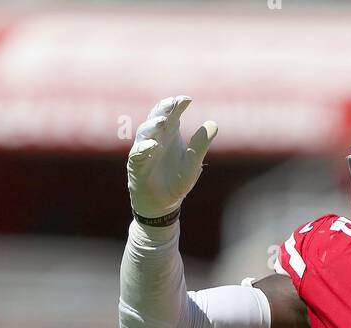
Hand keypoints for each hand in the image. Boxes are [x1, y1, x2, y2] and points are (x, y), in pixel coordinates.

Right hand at [127, 95, 217, 219]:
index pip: (172, 114)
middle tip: (172, 102)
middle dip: (163, 109)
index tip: (187, 99)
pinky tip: (153, 145)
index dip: (177, 105)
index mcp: (170, 133)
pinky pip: (138, 153)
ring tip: (162, 121)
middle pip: (157, 117)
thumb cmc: (177, 181)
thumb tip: (214, 124)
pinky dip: (144, 148)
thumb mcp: (193, 163)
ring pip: (145, 132)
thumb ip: (200, 144)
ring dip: (153, 125)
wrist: (163, 204)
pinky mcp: (136, 164)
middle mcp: (156, 137)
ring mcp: (144, 149)